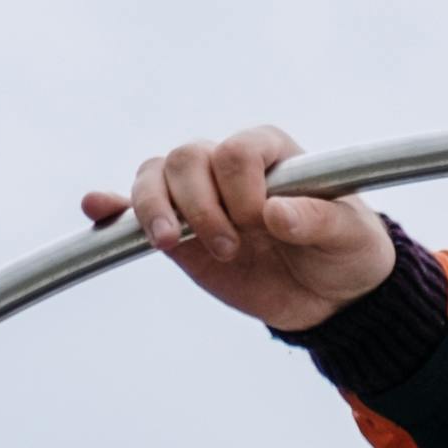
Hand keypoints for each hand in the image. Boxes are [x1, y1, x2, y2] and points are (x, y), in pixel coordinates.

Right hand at [83, 128, 396, 332]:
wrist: (331, 295)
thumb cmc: (346, 249)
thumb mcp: (349, 235)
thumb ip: (319, 220)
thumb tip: (277, 214)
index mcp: (271, 151)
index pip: (236, 151)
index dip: (242, 188)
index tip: (264, 223)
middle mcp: (228, 166)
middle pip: (186, 158)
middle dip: (201, 205)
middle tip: (231, 247)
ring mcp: (199, 197)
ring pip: (154, 176)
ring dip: (156, 209)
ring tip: (174, 243)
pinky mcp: (178, 233)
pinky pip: (132, 211)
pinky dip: (112, 209)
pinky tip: (97, 209)